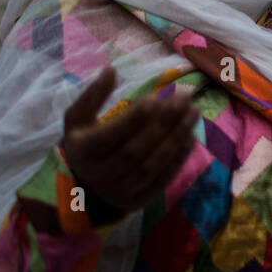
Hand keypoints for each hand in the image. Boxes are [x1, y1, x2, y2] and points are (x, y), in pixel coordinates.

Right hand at [61, 66, 196, 218]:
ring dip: (175, 139)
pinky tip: (190, 137)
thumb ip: (92, 96)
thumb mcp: (77, 119)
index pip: (109, 137)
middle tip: (185, 98)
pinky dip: (177, 160)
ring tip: (193, 113)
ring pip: (150, 167)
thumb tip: (110, 70)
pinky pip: (161, 181)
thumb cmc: (85, 144)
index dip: (133, 119)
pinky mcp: (138, 201)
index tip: (156, 98)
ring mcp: (120, 191)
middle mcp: (100, 175)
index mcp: (82, 152)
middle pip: (134, 151)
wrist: (83, 188)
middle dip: (162, 123)